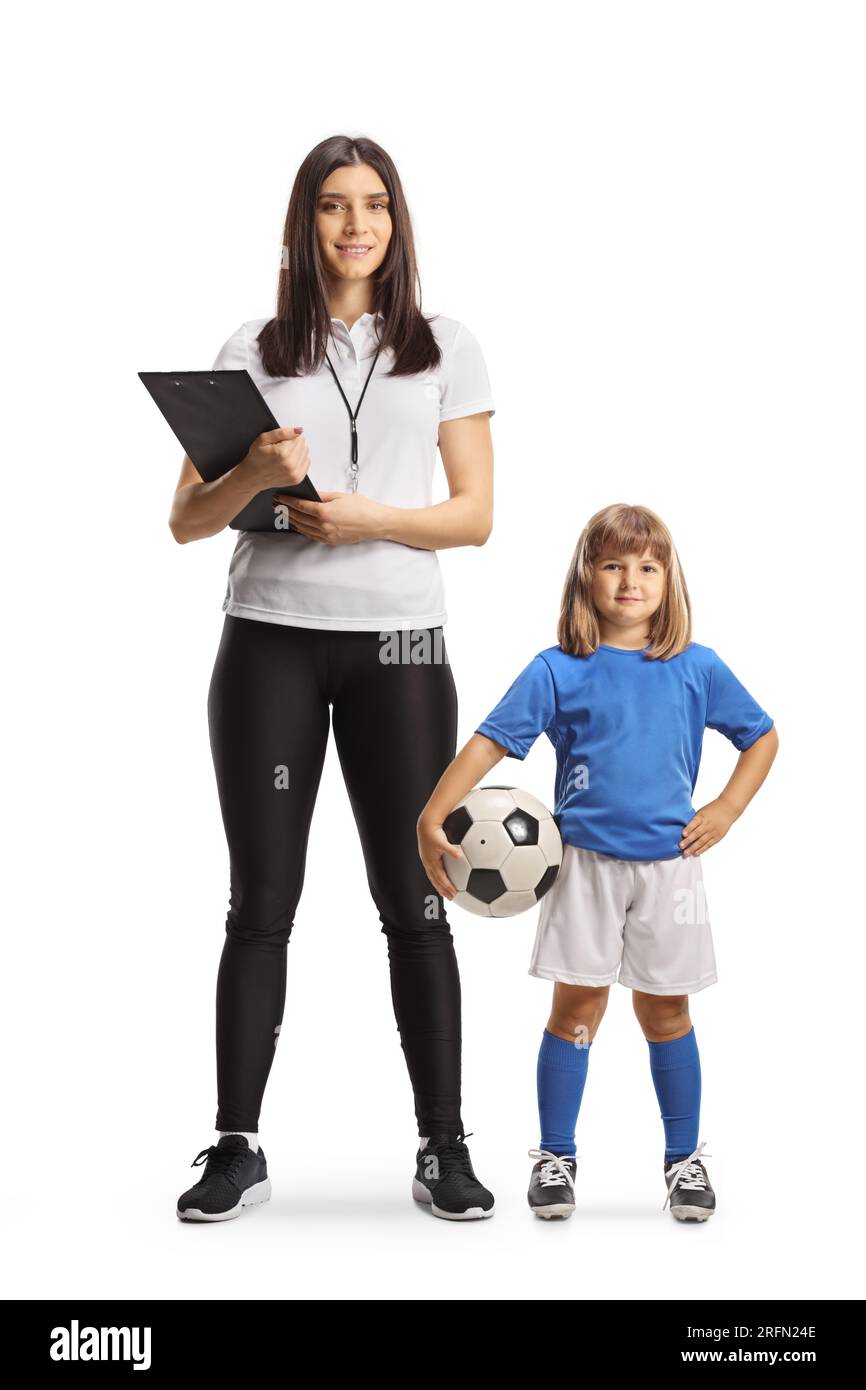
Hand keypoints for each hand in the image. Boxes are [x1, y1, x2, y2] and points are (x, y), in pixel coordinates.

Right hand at [243, 427, 309, 488]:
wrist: (253, 477)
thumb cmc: (257, 458)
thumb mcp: (263, 439)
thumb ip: (282, 432)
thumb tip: (298, 431)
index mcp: (282, 453)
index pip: (298, 437)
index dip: (288, 438)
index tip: (279, 443)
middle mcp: (290, 465)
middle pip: (303, 445)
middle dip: (293, 444)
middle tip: (280, 450)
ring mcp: (295, 473)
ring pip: (306, 453)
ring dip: (297, 452)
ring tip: (284, 456)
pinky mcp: (297, 479)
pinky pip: (306, 463)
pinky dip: (299, 460)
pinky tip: (289, 462)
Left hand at [272, 490, 389, 544]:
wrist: (376, 523)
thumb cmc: (363, 508)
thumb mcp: (340, 496)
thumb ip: (321, 496)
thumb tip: (309, 494)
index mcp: (325, 512)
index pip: (300, 505)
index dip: (287, 501)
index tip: (279, 497)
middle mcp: (323, 526)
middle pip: (298, 517)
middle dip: (286, 510)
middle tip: (277, 504)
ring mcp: (326, 535)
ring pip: (302, 528)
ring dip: (291, 520)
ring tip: (284, 513)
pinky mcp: (330, 541)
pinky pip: (311, 535)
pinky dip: (302, 530)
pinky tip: (297, 525)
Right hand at [417, 817, 463, 899]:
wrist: (425, 826)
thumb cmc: (433, 833)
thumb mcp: (443, 842)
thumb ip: (451, 849)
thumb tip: (459, 855)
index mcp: (432, 862)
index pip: (441, 878)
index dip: (447, 887)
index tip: (454, 894)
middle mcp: (429, 864)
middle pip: (436, 881)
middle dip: (443, 890)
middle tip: (451, 898)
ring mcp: (427, 862)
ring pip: (433, 878)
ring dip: (440, 886)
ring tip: (445, 893)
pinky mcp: (428, 858)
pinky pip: (433, 872)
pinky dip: (437, 878)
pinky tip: (442, 879)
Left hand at [679, 797, 738, 855]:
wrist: (728, 809)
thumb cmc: (712, 810)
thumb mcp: (702, 811)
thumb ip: (694, 820)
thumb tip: (684, 830)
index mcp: (702, 816)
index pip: (694, 823)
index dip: (689, 829)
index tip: (683, 834)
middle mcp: (707, 824)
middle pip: (697, 834)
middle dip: (688, 841)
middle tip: (681, 846)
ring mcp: (713, 831)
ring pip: (702, 841)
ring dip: (693, 848)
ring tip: (686, 853)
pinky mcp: (718, 837)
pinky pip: (709, 844)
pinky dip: (702, 849)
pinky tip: (695, 853)